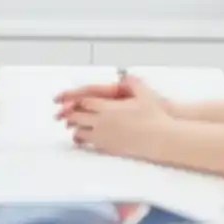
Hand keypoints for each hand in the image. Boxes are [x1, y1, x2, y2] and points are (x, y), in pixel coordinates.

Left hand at [57, 76, 173, 158]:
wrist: (161, 138)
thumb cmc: (154, 116)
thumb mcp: (144, 94)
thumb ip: (132, 82)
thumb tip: (125, 76)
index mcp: (109, 108)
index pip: (85, 102)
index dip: (76, 101)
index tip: (69, 101)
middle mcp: (103, 122)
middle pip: (78, 117)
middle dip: (69, 115)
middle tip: (62, 114)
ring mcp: (105, 136)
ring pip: (81, 133)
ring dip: (75, 129)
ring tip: (71, 127)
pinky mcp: (110, 148)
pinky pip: (90, 144)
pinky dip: (83, 141)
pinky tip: (83, 140)